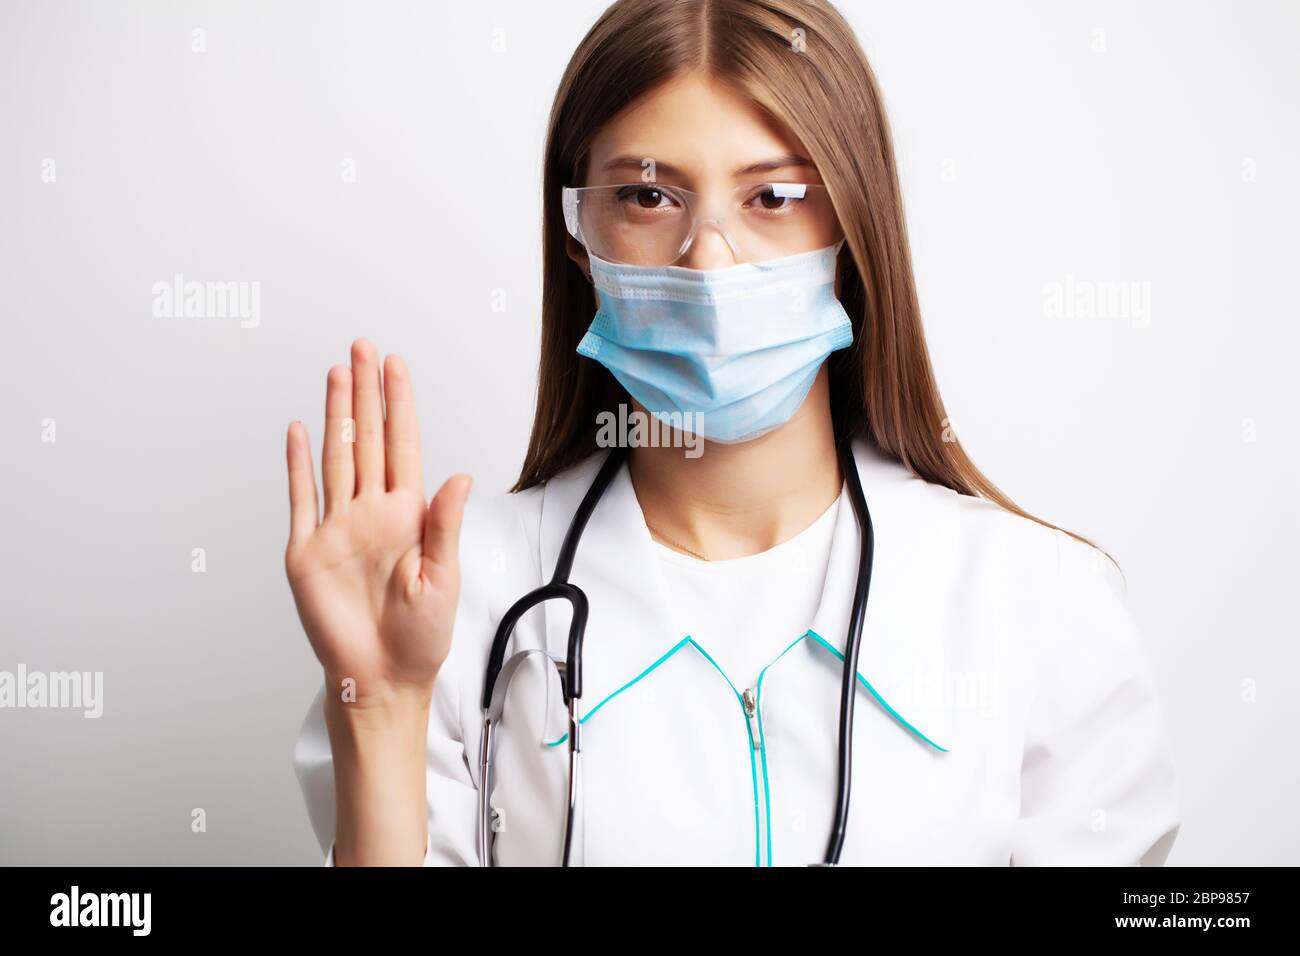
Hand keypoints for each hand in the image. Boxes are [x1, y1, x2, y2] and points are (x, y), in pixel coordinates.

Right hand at [284, 339, 471, 705]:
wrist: (382, 678)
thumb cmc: (419, 637)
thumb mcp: (443, 578)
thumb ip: (445, 524)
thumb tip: (459, 476)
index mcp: (408, 516)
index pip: (402, 446)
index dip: (399, 404)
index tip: (396, 365)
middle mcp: (371, 513)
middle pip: (366, 440)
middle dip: (365, 393)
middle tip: (362, 348)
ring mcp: (337, 528)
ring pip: (336, 458)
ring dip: (335, 415)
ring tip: (337, 373)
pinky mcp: (307, 552)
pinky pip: (301, 499)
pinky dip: (299, 464)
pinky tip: (301, 430)